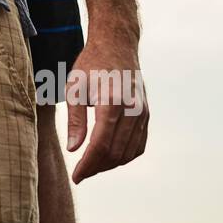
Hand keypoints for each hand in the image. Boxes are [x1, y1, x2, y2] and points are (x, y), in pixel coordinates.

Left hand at [64, 38, 148, 183]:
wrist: (117, 45)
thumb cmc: (91, 64)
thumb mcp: (75, 88)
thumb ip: (75, 120)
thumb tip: (75, 149)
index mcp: (112, 102)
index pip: (101, 145)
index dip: (88, 165)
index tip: (76, 176)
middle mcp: (132, 109)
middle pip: (115, 153)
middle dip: (97, 168)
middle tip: (80, 173)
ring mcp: (143, 113)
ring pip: (128, 152)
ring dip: (110, 164)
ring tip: (92, 166)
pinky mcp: (146, 114)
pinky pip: (139, 145)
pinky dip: (125, 156)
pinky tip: (109, 157)